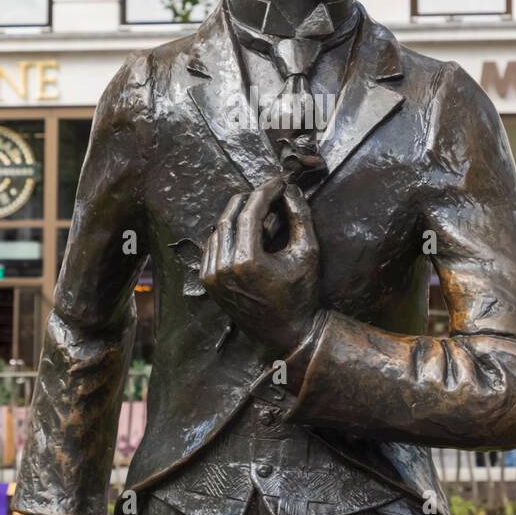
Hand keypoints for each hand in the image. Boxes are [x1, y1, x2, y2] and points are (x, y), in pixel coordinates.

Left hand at [200, 176, 319, 357]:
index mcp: (246, 261)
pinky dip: (226, 234)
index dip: (266, 191)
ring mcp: (212, 277)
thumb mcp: (307, 252)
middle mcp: (223, 268)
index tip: (279, 181)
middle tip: (268, 191)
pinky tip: (244, 231)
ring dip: (237, 215)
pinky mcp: (208, 283)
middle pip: (230, 217)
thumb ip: (299, 216)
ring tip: (260, 212)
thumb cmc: (301, 294)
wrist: (288, 333)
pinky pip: (212, 247)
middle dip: (249, 199)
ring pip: (218, 230)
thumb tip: (289, 190)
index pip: (250, 212)